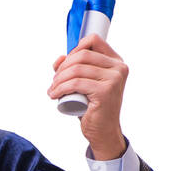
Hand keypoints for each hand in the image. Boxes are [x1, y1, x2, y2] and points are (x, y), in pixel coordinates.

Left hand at [48, 33, 127, 159]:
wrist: (103, 130)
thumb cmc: (93, 107)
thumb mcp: (84, 83)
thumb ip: (73, 68)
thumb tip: (60, 58)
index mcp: (116, 62)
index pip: (94, 40)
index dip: (75, 49)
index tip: (65, 64)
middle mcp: (119, 68)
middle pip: (82, 55)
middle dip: (63, 67)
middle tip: (55, 81)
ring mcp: (114, 79)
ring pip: (76, 70)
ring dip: (58, 79)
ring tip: (53, 89)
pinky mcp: (106, 91)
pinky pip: (76, 84)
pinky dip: (60, 88)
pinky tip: (54, 94)